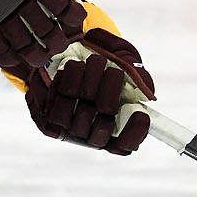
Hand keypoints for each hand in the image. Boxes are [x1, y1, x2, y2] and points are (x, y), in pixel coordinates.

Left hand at [26, 28, 154, 154]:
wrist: (66, 53)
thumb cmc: (104, 60)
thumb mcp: (126, 60)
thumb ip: (139, 76)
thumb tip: (147, 94)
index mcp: (118, 129)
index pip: (127, 144)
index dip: (135, 133)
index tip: (142, 115)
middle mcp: (94, 135)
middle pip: (105, 125)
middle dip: (111, 89)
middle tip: (112, 70)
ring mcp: (71, 130)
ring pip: (82, 112)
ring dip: (90, 80)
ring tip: (92, 63)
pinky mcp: (49, 121)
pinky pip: (60, 102)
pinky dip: (69, 78)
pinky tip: (74, 69)